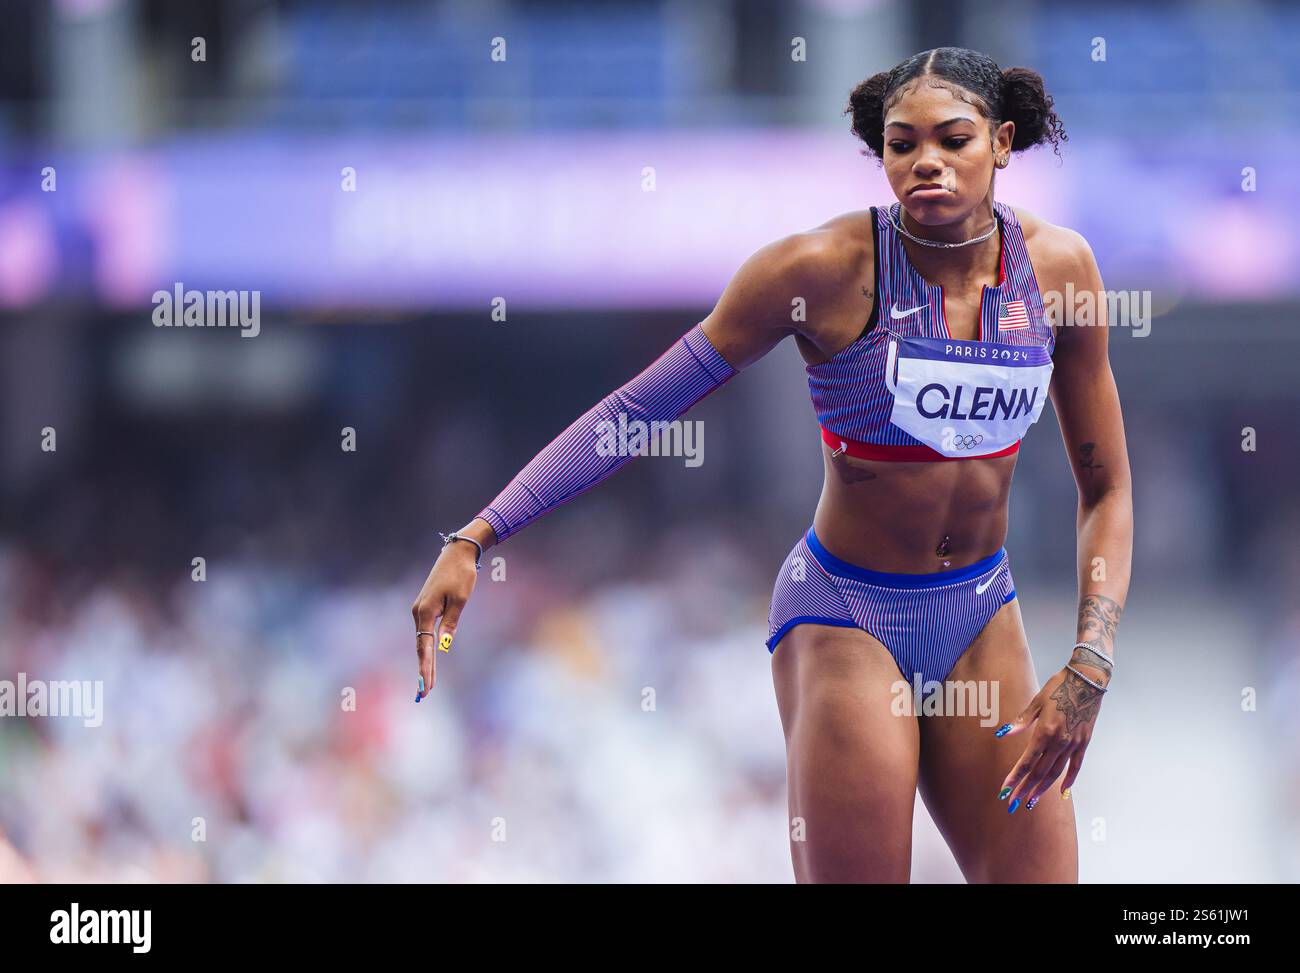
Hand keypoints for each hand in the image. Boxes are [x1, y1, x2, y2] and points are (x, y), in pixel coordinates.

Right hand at [410, 540, 478, 698]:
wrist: (457, 554)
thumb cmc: (461, 575)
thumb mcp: (460, 600)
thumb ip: (451, 624)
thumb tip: (444, 646)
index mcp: (425, 611)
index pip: (425, 647)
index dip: (425, 669)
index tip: (424, 686)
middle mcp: (418, 612)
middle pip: (421, 647)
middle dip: (423, 671)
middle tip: (423, 694)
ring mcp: (420, 609)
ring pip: (422, 641)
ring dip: (425, 661)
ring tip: (426, 683)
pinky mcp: (425, 607)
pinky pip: (424, 632)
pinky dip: (426, 648)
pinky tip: (429, 660)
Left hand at [994, 661, 1106, 810]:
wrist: (1087, 680)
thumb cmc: (1059, 687)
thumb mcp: (1037, 701)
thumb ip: (1021, 721)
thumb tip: (1003, 733)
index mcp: (1045, 731)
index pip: (1027, 761)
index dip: (1015, 778)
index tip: (1005, 791)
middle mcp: (1060, 742)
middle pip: (1039, 772)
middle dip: (1025, 788)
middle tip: (1013, 803)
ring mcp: (1074, 744)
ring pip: (1056, 773)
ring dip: (1043, 789)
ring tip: (1031, 801)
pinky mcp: (1084, 743)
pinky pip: (1076, 766)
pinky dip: (1069, 780)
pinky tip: (1062, 792)